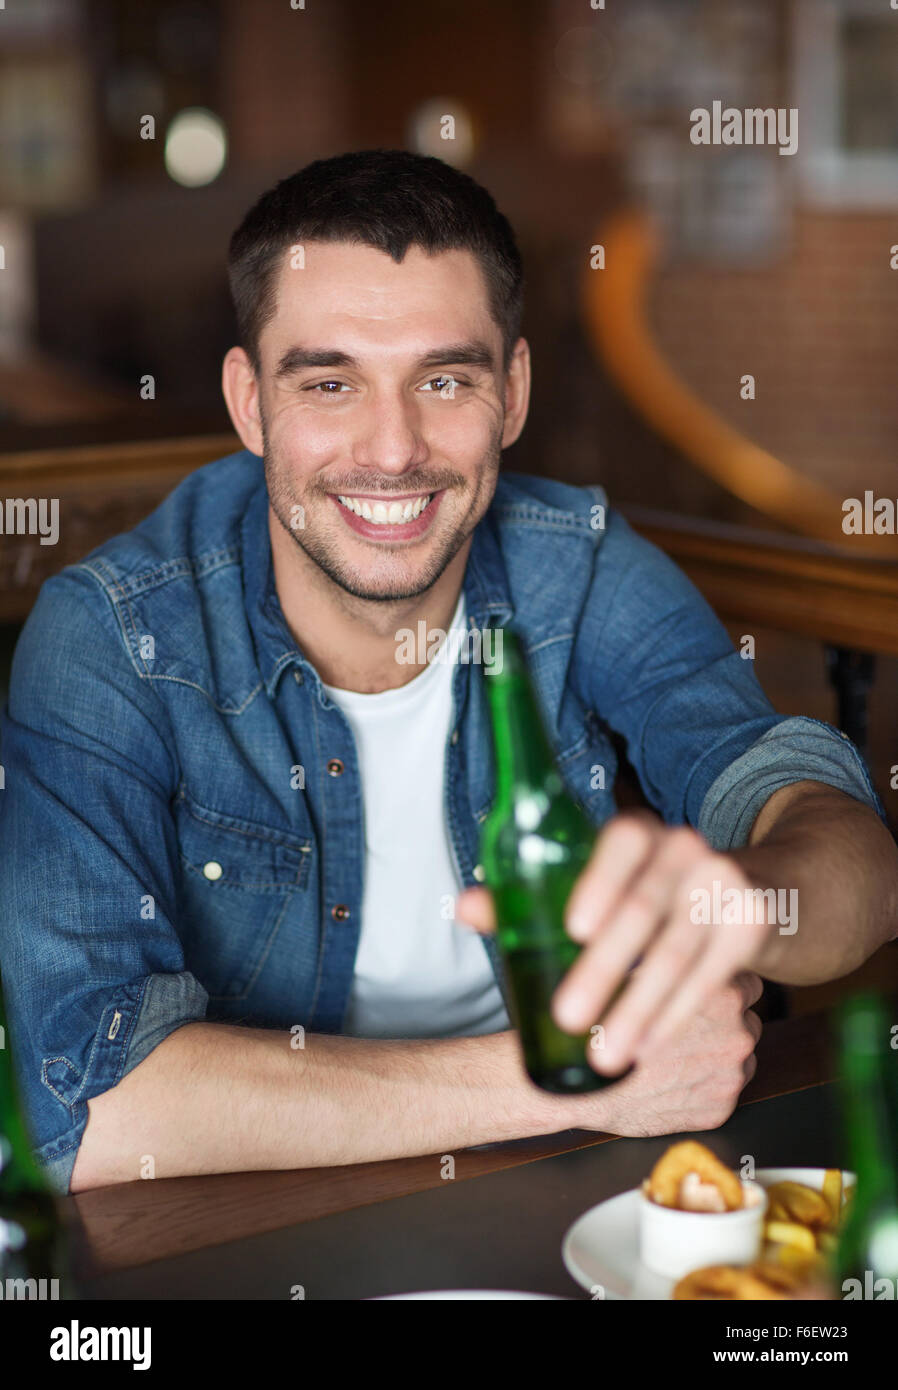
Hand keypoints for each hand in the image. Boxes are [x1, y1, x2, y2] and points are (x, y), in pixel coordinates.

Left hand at [456, 811, 774, 1074]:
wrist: (745, 888)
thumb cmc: (640, 893)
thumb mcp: (593, 886)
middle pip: (644, 911)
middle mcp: (685, 850)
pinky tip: (648, 1049)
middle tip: (568, 1017)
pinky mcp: (750, 927)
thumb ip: (527, 897)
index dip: (600, 884)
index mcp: (638, 834)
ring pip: (677, 953)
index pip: (621, 847)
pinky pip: (710, 979)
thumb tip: (464, 906)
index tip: (573, 929)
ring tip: (605, 1057)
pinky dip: (676, 1017)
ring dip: (640, 1008)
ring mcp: (724, 887)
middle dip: (606, 970)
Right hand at [577, 974, 761, 1136]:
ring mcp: (732, 1073)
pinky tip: (677, 1079)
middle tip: (690, 1027)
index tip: (707, 993)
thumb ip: (672, 961)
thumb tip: (680, 943)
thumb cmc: (610, 1026)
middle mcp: (737, 1032)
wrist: (590, 1085)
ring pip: (739, 1056)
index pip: (747, 983)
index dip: (724, 988)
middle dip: (724, 1023)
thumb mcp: (639, 973)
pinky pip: (724, 1089)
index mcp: (723, 993)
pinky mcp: (722, 1106)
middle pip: (747, 1019)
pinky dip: (707, 1084)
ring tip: (680, 1054)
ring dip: (719, 1053)